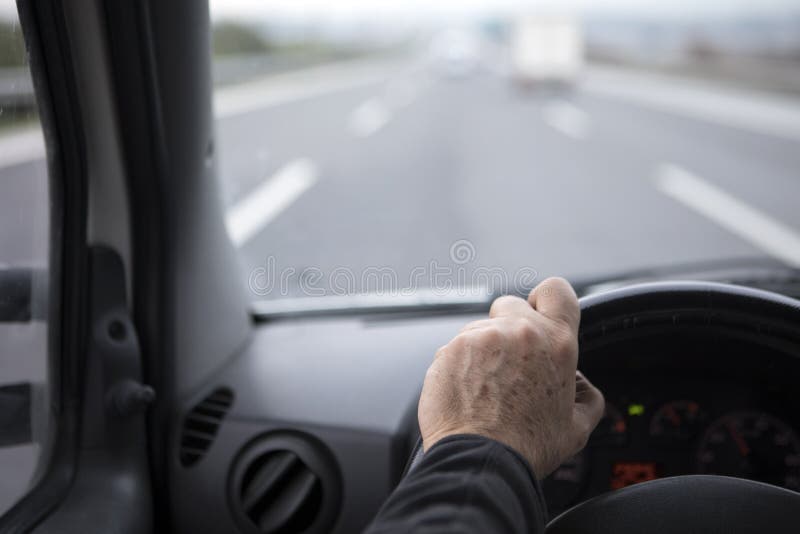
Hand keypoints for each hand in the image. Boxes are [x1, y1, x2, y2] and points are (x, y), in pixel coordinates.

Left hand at [417, 277, 604, 477]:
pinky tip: (468, 393)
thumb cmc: (527, 447)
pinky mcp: (450, 349)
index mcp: (557, 343)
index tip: (541, 316)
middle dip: (512, 327)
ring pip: (482, 329)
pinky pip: (457, 347)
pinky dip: (461, 364)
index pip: (557, 290)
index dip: (547, 300)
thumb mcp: (577, 427)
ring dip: (485, 349)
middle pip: (512, 304)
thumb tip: (579, 384)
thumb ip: (585, 396)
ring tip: (487, 389)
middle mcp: (519, 332)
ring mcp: (481, 337)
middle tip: (512, 363)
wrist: (479, 460)